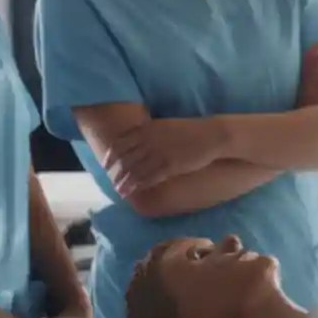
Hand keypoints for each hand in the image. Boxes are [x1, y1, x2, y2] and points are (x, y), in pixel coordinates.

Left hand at [105, 118, 226, 196]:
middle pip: (125, 158)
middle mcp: (150, 140)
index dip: (111, 155)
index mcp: (149, 129)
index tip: (105, 165)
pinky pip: (149, 177)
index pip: (122, 143)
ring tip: (119, 191)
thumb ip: (152, 132)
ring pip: (134, 169)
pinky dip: (138, 185)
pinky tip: (133, 192)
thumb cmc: (191, 131)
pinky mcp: (170, 165)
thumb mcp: (167, 125)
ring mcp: (159, 153)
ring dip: (124, 181)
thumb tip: (140, 139)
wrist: (212, 135)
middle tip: (110, 181)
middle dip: (115, 172)